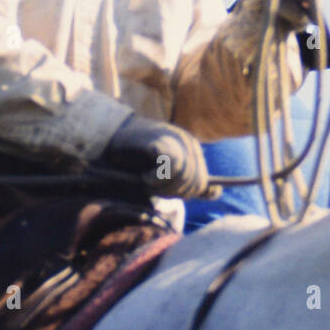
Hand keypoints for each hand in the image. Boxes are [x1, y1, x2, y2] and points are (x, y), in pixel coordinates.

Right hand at [100, 113, 219, 199]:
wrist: (112, 135)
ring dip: (163, 188)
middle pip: (194, 182)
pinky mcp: (161, 142)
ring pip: (183, 177)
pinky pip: (169, 169)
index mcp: (192, 148)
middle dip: (174, 193)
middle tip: (154, 189)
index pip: (201, 182)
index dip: (185, 194)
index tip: (168, 192)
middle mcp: (188, 143)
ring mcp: (176, 140)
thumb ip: (189, 180)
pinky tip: (144, 178)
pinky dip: (156, 180)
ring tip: (147, 183)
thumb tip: (217, 192)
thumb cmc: (137, 155)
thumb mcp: (168, 170)